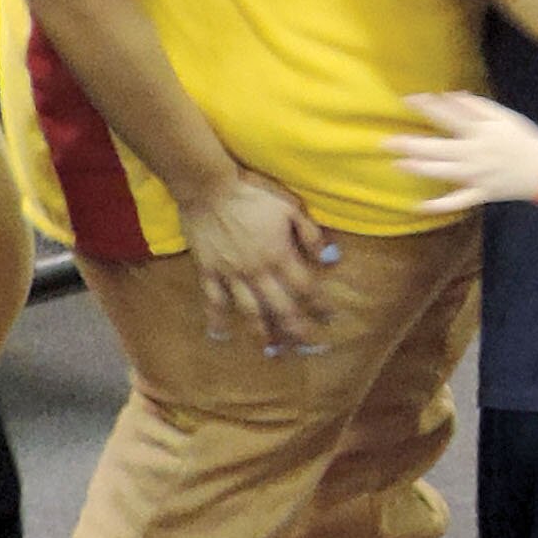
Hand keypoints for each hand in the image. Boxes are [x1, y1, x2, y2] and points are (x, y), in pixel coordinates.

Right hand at [183, 172, 331, 350]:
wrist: (208, 187)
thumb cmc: (253, 193)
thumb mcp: (290, 207)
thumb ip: (310, 234)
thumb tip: (329, 259)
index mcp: (279, 255)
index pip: (306, 288)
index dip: (319, 305)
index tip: (329, 319)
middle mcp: (257, 271)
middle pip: (281, 307)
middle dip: (296, 329)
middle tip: (307, 346)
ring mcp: (231, 274)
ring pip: (249, 311)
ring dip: (262, 333)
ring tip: (272, 351)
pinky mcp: (208, 271)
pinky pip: (213, 301)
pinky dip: (216, 320)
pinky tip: (220, 335)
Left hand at [391, 92, 537, 210]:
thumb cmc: (523, 140)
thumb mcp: (504, 117)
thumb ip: (477, 107)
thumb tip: (450, 96)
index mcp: (480, 132)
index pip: (449, 117)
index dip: (427, 108)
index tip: (407, 100)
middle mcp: (474, 154)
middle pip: (438, 148)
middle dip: (411, 144)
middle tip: (386, 142)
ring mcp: (476, 176)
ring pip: (443, 173)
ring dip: (420, 169)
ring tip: (398, 164)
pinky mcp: (481, 193)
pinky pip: (458, 202)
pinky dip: (439, 206)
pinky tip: (419, 206)